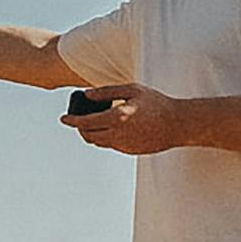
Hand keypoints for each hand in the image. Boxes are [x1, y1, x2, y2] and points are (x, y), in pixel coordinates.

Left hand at [63, 82, 182, 153]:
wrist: (178, 124)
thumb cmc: (156, 103)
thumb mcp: (132, 90)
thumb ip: (107, 92)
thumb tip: (87, 95)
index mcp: (117, 118)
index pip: (85, 122)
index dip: (71, 120)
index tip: (62, 118)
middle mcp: (118, 135)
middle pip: (89, 136)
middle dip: (79, 129)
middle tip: (77, 120)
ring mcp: (124, 146)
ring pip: (99, 143)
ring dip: (91, 134)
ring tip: (91, 123)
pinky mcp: (131, 151)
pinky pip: (112, 145)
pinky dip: (105, 138)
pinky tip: (110, 128)